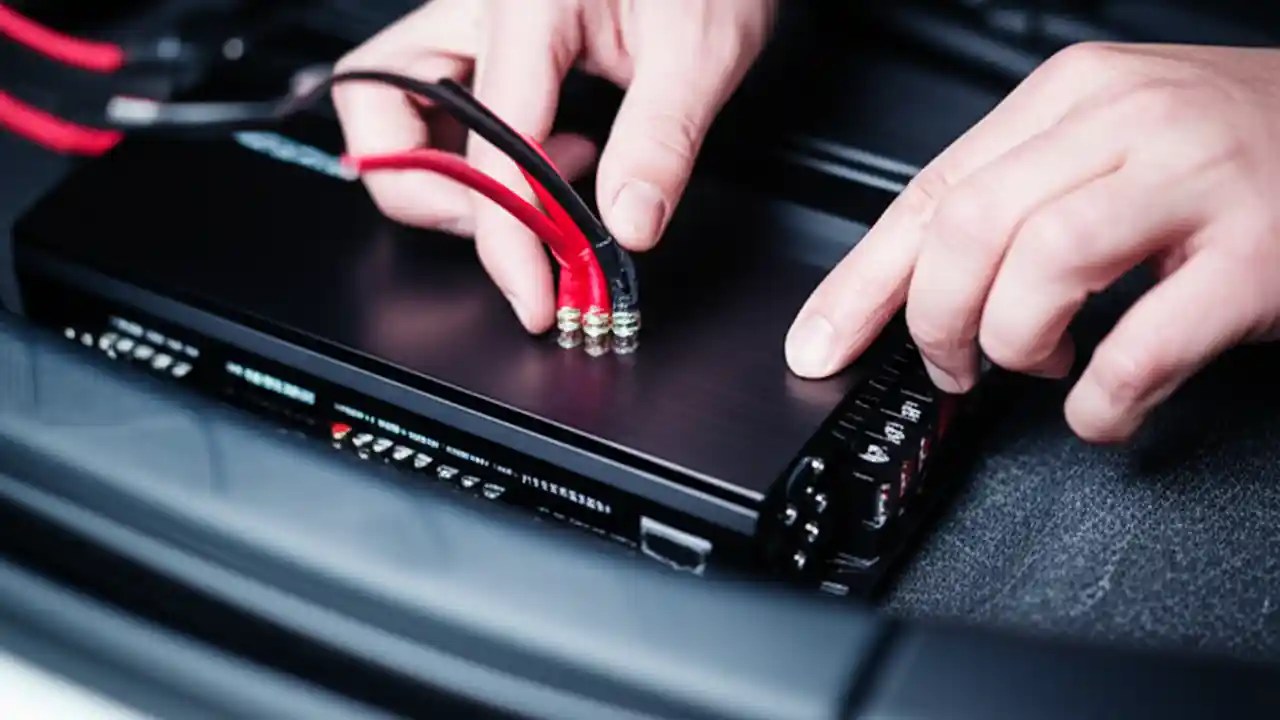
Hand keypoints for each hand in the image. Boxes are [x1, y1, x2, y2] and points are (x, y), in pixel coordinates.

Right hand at [333, 0, 775, 331]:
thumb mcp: (704, 50)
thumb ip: (661, 142)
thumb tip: (626, 225)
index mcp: (526, 2)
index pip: (491, 144)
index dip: (507, 237)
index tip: (535, 294)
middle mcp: (475, 3)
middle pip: (382, 110)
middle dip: (435, 194)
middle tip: (515, 233)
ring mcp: (470, 14)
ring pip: (392, 105)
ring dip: (444, 173)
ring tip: (539, 192)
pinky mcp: (484, 32)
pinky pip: (437, 100)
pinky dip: (473, 150)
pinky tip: (546, 159)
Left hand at [786, 43, 1279, 442]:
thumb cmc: (1236, 150)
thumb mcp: (1111, 143)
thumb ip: (1021, 195)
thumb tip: (921, 282)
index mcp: (1072, 96)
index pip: (931, 192)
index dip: (862, 283)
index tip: (820, 342)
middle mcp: (1125, 122)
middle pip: (967, 229)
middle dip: (934, 321)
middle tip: (953, 363)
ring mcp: (1194, 183)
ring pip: (1038, 268)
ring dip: (1011, 344)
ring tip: (1038, 365)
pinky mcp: (1257, 256)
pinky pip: (1139, 346)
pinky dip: (1099, 398)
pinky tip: (1101, 405)